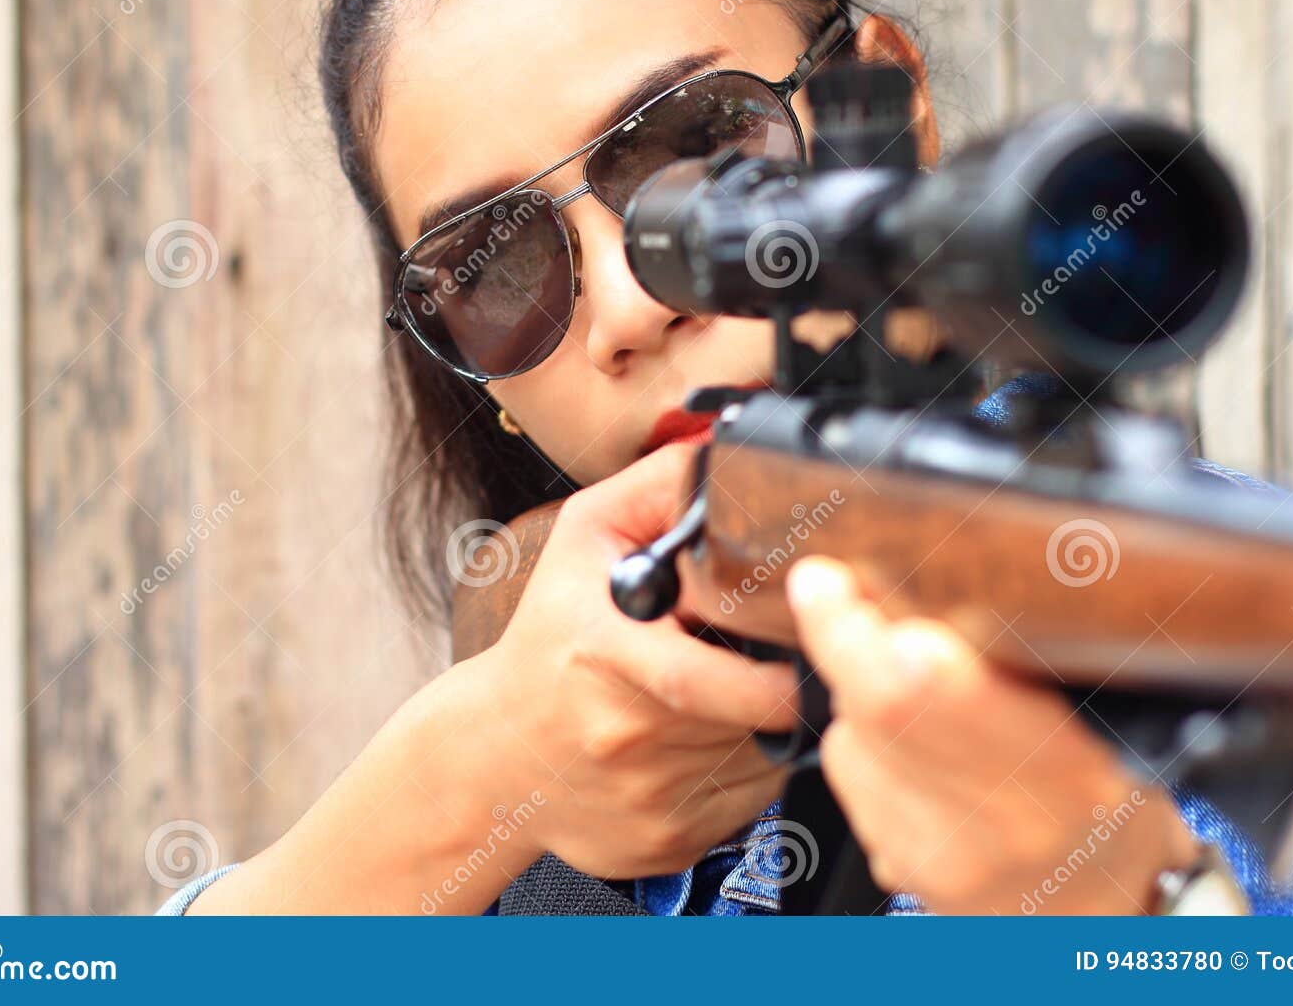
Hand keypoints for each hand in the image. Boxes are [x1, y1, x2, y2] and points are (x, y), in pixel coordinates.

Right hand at [473, 443, 799, 877]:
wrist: (494, 756)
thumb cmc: (549, 641)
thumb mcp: (584, 539)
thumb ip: (657, 487)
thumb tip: (726, 448)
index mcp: (602, 652)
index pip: (706, 676)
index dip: (770, 669)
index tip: (798, 644)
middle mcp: (623, 735)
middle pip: (751, 715)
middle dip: (779, 684)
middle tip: (777, 657)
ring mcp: (647, 798)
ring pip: (761, 757)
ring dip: (767, 723)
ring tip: (730, 691)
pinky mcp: (668, 844)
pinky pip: (750, 802)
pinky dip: (749, 770)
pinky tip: (710, 740)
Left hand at [786, 556, 1200, 913]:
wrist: (1110, 919)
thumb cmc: (1120, 809)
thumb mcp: (1113, 726)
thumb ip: (1028, 662)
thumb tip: (934, 580)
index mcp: (1068, 776)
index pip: (920, 692)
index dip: (857, 630)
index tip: (829, 578)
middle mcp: (997, 828)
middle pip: (872, 711)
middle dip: (839, 636)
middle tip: (829, 588)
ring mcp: (941, 858)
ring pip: (847, 739)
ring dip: (853, 692)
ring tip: (908, 682)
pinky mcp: (899, 870)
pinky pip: (847, 778)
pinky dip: (858, 742)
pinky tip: (906, 742)